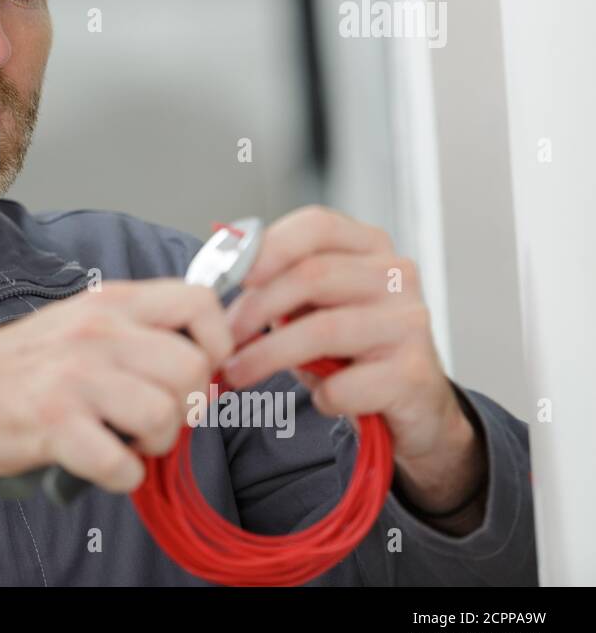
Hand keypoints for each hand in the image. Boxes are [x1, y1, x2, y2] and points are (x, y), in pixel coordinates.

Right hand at [0, 279, 234, 511]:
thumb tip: (203, 360)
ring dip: (154, 443)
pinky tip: (100, 464)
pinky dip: (121, 476)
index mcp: (108, 302)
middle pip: (192, 369)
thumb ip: (137, 331)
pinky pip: (124, 464)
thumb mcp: (80, 323)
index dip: (216, 340)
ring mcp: (75, 376)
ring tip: (124, 440)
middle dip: (185, 407)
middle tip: (152, 417)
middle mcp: (96, 331)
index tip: (203, 368)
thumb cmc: (19, 366)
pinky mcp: (54, 424)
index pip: (199, 301)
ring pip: (166, 415)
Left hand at [222, 205, 485, 518]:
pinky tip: (321, 399)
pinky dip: (321, 395)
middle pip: (312, 276)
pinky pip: (346, 384)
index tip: (231, 275)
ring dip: (268, 354)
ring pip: (323, 329)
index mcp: (369, 248)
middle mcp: (396, 276)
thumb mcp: (315, 309)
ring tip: (237, 372)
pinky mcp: (413, 374)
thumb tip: (213, 292)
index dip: (268, 246)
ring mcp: (409, 323)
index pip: (316, 226)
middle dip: (256, 308)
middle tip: (224, 338)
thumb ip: (277, 290)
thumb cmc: (355, 352)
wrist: (417, 406)